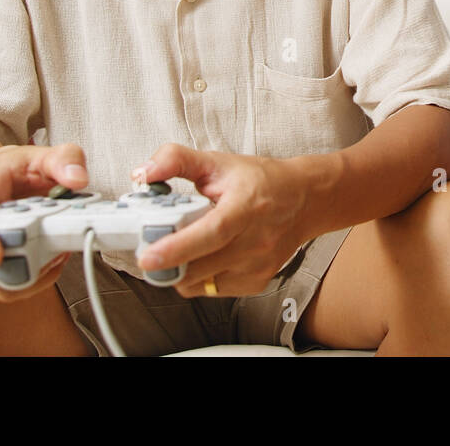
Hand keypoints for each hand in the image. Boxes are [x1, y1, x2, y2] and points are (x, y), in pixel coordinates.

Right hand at [0, 143, 89, 302]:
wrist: (0, 176)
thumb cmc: (19, 168)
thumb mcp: (45, 154)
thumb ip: (65, 160)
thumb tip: (77, 179)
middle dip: (13, 266)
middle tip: (53, 253)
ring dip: (28, 275)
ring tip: (56, 253)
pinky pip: (6, 285)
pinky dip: (32, 279)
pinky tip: (51, 260)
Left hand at [132, 144, 309, 297]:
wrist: (305, 201)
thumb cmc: (262, 181)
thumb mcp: (219, 162)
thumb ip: (177, 160)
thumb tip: (144, 172)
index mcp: (245, 207)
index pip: (211, 233)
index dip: (176, 248)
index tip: (148, 257)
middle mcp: (255, 241)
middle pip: (198, 267)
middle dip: (166, 262)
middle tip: (152, 247)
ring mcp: (257, 266)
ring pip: (199, 284)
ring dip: (181, 271)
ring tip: (183, 249)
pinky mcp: (257, 282)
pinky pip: (212, 290)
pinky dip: (200, 278)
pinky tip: (207, 256)